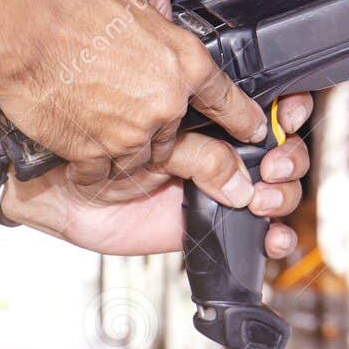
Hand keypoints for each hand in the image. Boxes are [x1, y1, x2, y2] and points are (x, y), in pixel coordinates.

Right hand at [0, 0, 267, 210]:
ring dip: (125, 145)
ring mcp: (130, 135)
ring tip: (98, 118)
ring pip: (141, 156)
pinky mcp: (95, 156)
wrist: (18, 31)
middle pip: (176, 133)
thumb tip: (168, 18)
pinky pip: (103, 172)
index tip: (252, 131)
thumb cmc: (67, 7)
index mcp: (184, 63)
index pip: (230, 103)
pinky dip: (93, 163)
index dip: (244, 120)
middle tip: (126, 105)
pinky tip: (79, 139)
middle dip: (156, 124)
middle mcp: (165, 105)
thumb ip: (162, 10)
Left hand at [5, 94, 313, 255]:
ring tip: (264, 197)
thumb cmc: (93, 131)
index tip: (286, 115)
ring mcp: (217, 188)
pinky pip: (255, 236)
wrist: (58, 181)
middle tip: (272, 163)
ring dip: (285, 194)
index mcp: (207, 109)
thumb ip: (196, 137)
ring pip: (278, 191)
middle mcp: (219, 149)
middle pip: (282, 152)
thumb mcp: (152, 128)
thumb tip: (240, 157)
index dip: (287, 112)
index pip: (265, 109)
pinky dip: (275, 238)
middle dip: (290, 157)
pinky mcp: (210, 226)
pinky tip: (273, 238)